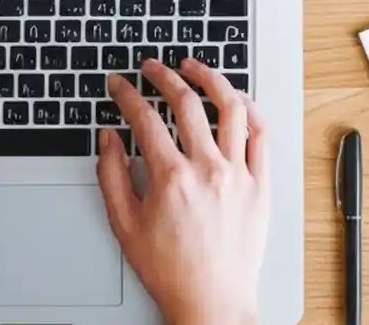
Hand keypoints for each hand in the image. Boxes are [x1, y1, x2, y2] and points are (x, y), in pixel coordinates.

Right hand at [96, 59, 269, 324]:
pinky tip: (235, 98)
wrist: (211, 301)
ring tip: (195, 67)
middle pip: (186, 103)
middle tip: (152, 67)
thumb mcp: (124, 225)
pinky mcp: (260, 183)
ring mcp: (238, 174)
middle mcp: (207, 170)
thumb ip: (111, 175)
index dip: (127, 94)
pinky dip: (249, 108)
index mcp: (171, 179)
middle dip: (164, 76)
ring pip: (230, 108)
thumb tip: (108, 138)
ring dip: (211, 78)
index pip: (144, 118)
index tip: (120, 84)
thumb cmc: (170, 269)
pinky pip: (261, 134)